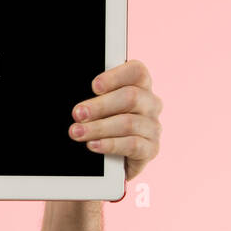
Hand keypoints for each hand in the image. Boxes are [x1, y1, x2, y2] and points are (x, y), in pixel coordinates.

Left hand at [68, 59, 161, 182]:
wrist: (114, 159)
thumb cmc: (104, 123)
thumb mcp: (99, 106)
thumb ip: (95, 98)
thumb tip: (79, 104)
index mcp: (140, 86)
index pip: (136, 71)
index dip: (115, 77)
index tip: (94, 86)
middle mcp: (150, 103)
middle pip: (131, 97)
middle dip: (99, 106)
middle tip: (78, 114)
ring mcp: (153, 126)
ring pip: (128, 122)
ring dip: (98, 128)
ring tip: (77, 132)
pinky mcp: (150, 148)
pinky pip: (131, 145)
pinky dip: (109, 144)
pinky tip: (93, 145)